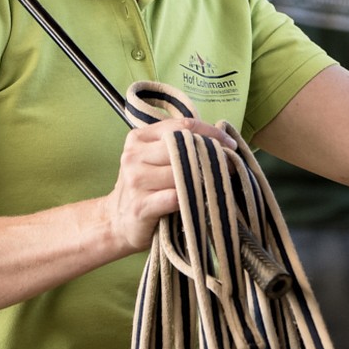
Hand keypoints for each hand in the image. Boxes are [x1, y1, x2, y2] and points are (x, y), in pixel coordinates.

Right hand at [106, 114, 237, 253]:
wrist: (117, 223)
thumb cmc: (146, 188)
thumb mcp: (155, 160)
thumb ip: (178, 146)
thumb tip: (221, 141)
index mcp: (139, 138)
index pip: (182, 126)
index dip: (211, 132)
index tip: (230, 143)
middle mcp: (134, 156)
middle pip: (183, 147)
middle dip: (212, 154)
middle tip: (232, 164)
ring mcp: (135, 180)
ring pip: (181, 172)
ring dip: (205, 178)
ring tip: (221, 182)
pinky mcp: (140, 206)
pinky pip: (175, 197)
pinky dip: (192, 198)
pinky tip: (202, 200)